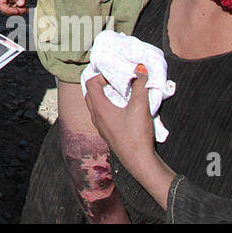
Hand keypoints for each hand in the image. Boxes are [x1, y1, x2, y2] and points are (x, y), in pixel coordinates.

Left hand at [85, 71, 176, 208]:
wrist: (139, 162)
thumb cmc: (137, 134)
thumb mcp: (140, 106)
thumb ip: (140, 85)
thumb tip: (140, 69)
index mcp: (99, 108)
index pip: (91, 83)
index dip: (102, 75)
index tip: (116, 74)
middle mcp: (96, 117)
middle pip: (90, 94)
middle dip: (101, 84)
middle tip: (116, 81)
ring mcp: (100, 127)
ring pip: (96, 106)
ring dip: (105, 96)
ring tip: (121, 93)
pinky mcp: (108, 135)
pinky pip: (102, 116)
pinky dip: (109, 107)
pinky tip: (124, 109)